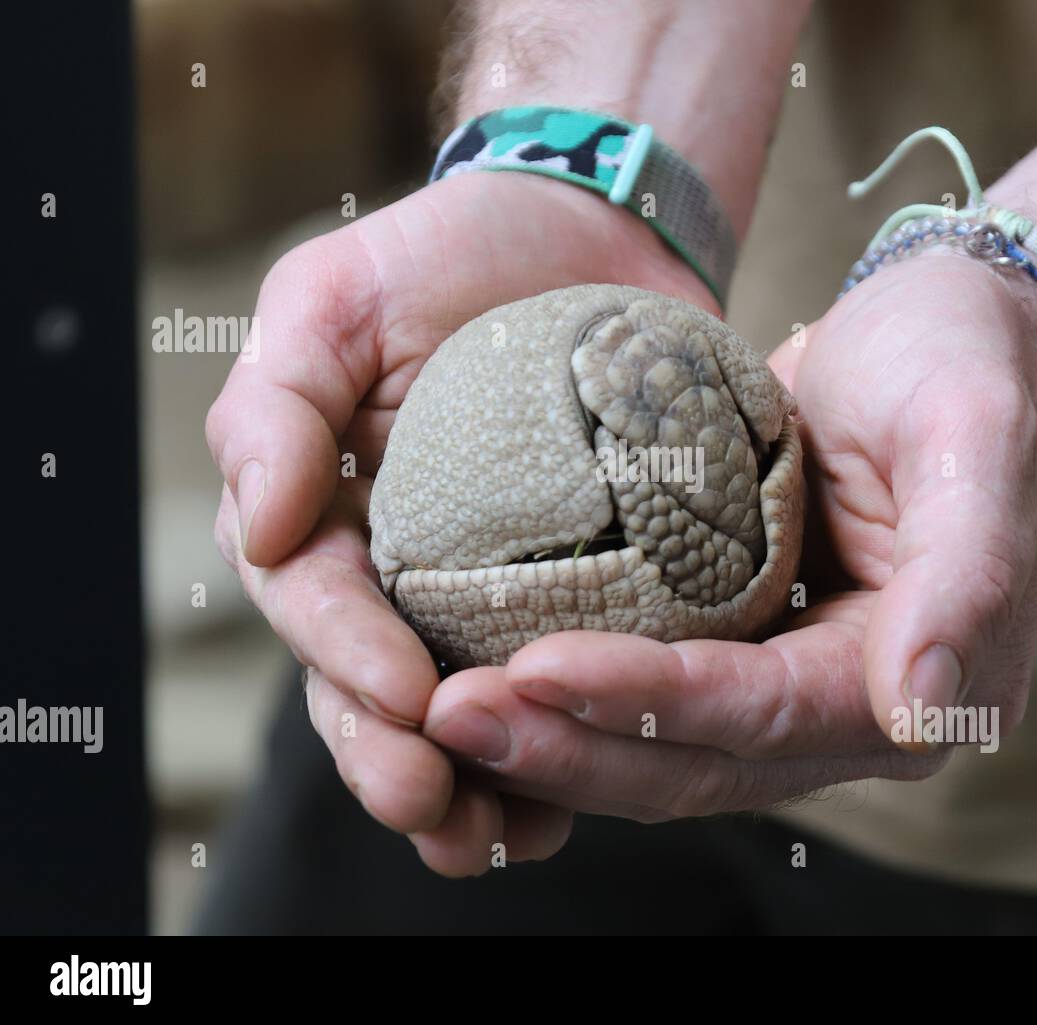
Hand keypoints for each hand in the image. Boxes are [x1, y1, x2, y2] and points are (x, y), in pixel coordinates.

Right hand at [206, 171, 714, 872]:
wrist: (593, 234)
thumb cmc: (451, 257)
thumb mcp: (336, 301)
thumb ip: (276, 405)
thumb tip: (257, 523)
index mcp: (329, 513)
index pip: (315, 603)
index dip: (347, 657)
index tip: (404, 695)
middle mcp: (403, 568)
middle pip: (375, 688)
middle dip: (395, 758)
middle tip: (431, 808)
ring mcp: (491, 588)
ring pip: (465, 709)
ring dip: (475, 785)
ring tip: (500, 840)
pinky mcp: (580, 587)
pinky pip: (564, 679)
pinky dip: (566, 741)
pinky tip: (580, 797)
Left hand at [424, 249, 1036, 820]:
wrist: (946, 321)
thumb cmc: (967, 359)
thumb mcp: (979, 435)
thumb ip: (968, 576)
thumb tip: (921, 715)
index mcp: (937, 675)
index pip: (772, 713)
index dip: (653, 701)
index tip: (536, 669)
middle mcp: (860, 708)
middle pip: (701, 760)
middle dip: (574, 746)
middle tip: (451, 717)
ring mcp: (797, 684)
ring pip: (663, 750)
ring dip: (556, 740)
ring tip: (445, 711)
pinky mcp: (745, 648)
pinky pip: (650, 699)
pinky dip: (574, 700)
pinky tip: (488, 679)